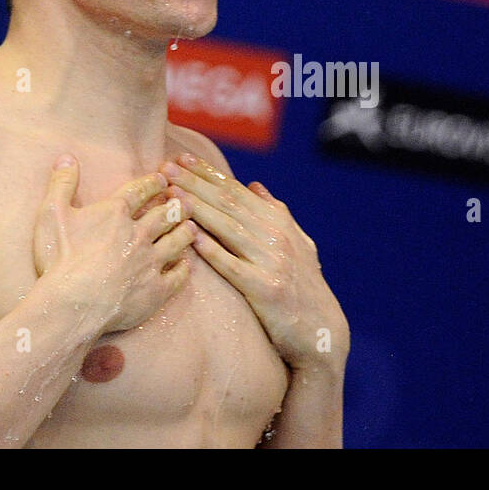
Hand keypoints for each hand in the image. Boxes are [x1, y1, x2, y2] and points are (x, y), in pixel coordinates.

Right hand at [33, 155, 195, 332]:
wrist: (74, 305)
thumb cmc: (60, 259)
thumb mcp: (51, 214)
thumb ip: (61, 183)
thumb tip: (66, 156)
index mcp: (115, 214)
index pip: (138, 192)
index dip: (152, 184)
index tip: (162, 179)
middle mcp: (139, 235)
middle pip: (164, 215)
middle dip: (177, 206)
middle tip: (186, 201)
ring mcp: (151, 263)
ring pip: (176, 242)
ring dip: (185, 232)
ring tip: (192, 226)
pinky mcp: (156, 290)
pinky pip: (177, 276)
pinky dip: (183, 268)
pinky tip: (186, 264)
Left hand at [160, 153, 348, 369]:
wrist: (322, 330)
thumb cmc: (304, 286)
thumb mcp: (298, 243)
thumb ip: (276, 213)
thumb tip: (254, 185)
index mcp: (280, 222)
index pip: (238, 191)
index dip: (208, 174)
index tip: (182, 159)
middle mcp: (276, 236)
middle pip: (228, 204)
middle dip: (195, 183)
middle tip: (166, 168)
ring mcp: (271, 262)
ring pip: (227, 228)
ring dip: (197, 208)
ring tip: (171, 194)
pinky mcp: (264, 290)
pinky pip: (231, 266)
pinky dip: (212, 249)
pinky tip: (191, 236)